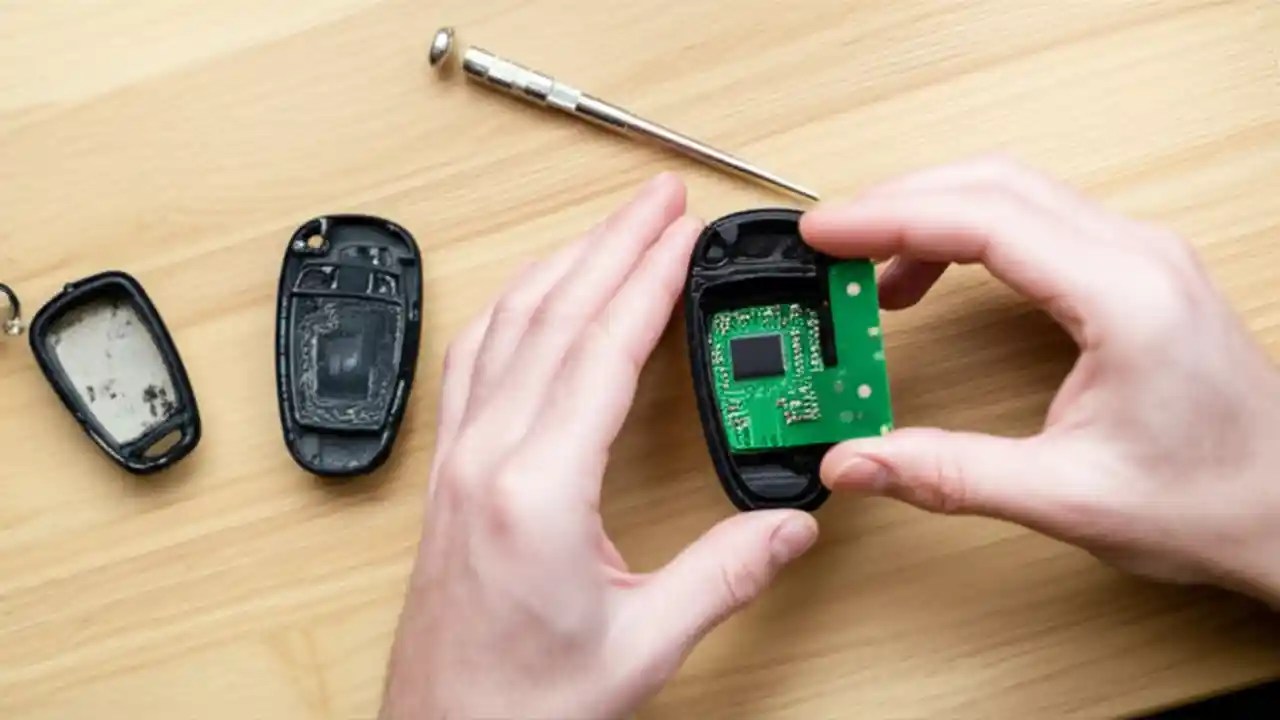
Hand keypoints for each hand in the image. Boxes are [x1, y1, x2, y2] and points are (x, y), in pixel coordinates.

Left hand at [382, 175, 818, 719]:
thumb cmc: (520, 706)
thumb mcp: (644, 647)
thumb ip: (724, 577)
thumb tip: (790, 522)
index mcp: (535, 490)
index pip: (600, 351)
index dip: (646, 278)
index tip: (681, 229)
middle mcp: (486, 461)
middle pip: (552, 317)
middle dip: (611, 244)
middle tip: (657, 197)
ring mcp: (457, 463)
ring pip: (506, 328)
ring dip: (562, 265)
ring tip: (610, 228)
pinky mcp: (447, 476)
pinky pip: (474, 363)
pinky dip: (513, 310)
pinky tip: (534, 298)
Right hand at [801, 158, 1279, 603]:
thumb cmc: (1212, 500)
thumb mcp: (1065, 497)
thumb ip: (948, 475)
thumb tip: (856, 460)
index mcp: (1124, 295)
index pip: (983, 220)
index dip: (890, 219)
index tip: (827, 233)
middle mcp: (1137, 255)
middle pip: (993, 185)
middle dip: (899, 204)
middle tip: (832, 244)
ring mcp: (1141, 255)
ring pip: (1014, 193)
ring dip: (932, 217)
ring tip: (871, 272)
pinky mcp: (1136, 270)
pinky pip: (1037, 220)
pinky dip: (968, 235)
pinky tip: (933, 276)